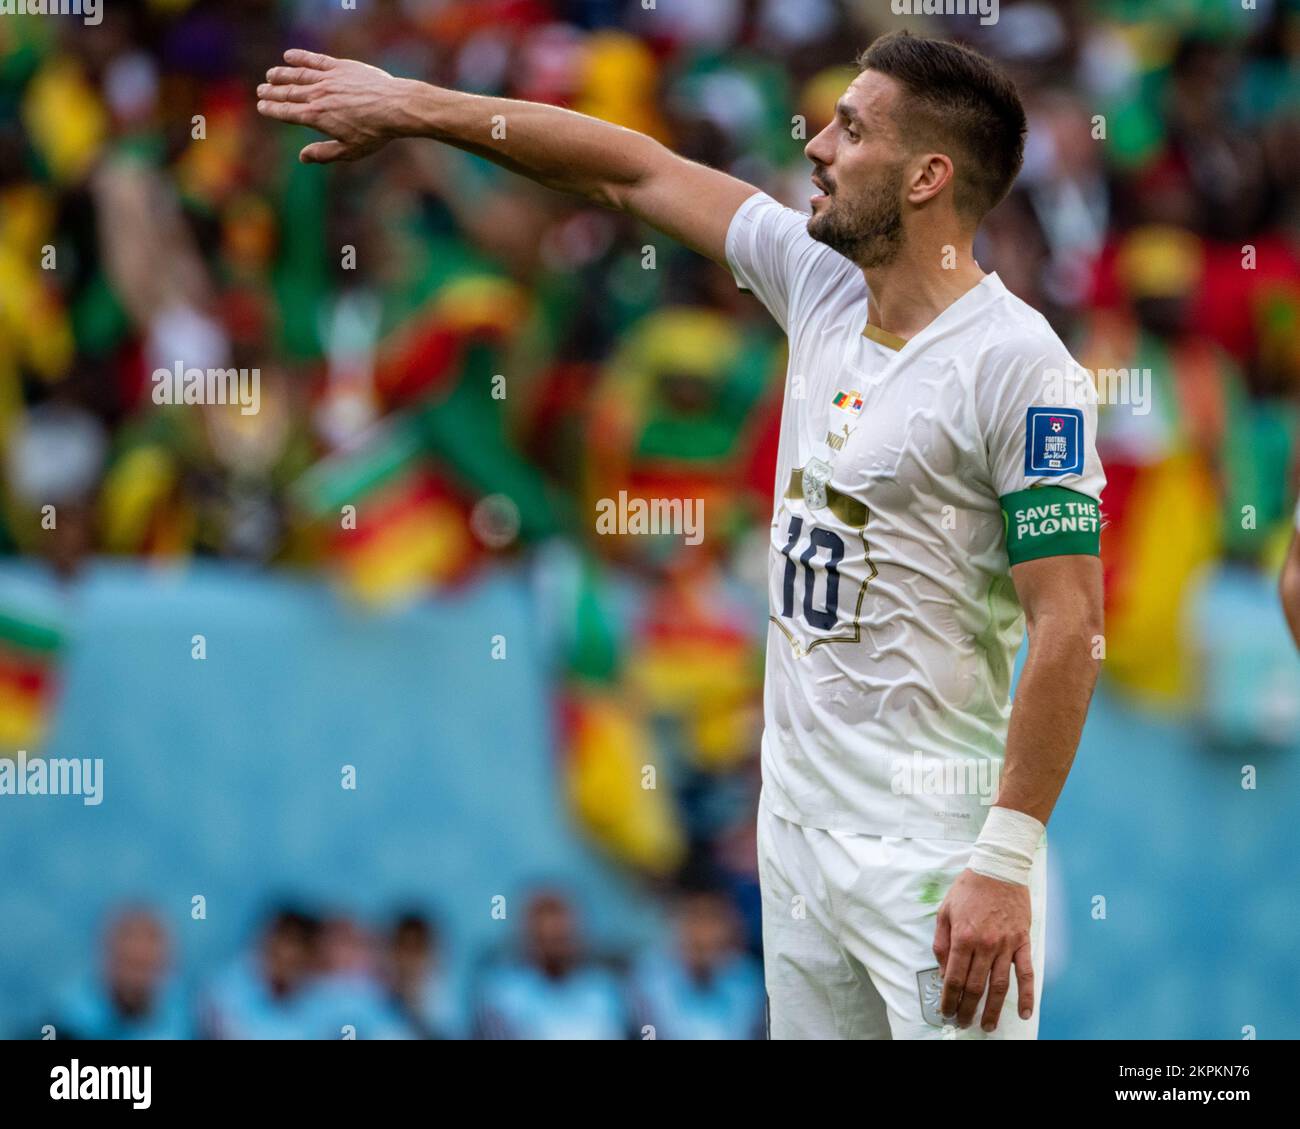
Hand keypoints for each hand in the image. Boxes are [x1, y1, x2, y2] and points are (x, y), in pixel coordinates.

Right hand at [256, 50, 416, 163]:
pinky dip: (300, 58)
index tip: (262, 107)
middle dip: (272, 92)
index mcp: (316, 117)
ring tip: (271, 74)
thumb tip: (302, 158)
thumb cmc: (375, 133)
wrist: (395, 107)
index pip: (286, 112)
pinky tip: (289, 56)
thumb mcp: (349, 150)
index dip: (272, 109)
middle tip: (261, 90)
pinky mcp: (340, 67)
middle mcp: (317, 96)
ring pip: (297, 75)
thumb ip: (324, 153)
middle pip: (288, 92)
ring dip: (281, 74)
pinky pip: (315, 60)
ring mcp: (328, 79)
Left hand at [932, 868, 1033, 1032]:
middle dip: (967, 1009)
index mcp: (963, 937)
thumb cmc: (969, 889)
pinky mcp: (1022, 942)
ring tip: (987, 1025)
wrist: (998, 868)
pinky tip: (1024, 1012)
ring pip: (999, 985)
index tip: (946, 1011)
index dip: (949, 999)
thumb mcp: (945, 911)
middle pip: (975, 986)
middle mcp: (985, 945)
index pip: (954, 978)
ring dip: (992, 1009)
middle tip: (962, 1022)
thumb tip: (943, 971)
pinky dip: (1027, 995)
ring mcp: (1006, 945)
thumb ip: (941, 943)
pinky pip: (1026, 973)